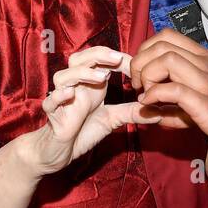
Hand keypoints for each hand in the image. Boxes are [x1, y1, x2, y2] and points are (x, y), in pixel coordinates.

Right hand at [27, 47, 159, 175]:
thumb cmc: (82, 130)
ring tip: (102, 77)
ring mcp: (62, 99)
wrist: (59, 151)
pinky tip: (70, 94)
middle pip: (79, 59)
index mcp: (89, 83)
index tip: (135, 64)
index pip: (100, 60)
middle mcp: (75, 86)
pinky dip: (58, 96)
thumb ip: (131, 112)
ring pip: (63, 76)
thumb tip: (158, 113)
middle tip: (117, 59)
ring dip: (82, 73)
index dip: (116, 59)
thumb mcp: (112, 119)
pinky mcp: (52, 115)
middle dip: (98, 55)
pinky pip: (50, 101)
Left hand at [131, 28, 207, 160]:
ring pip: (166, 59)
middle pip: (162, 44)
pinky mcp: (207, 104)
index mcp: (206, 60)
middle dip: (139, 62)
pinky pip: (174, 89)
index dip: (146, 49)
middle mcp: (206, 65)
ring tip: (145, 95)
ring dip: (146, 75)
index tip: (141, 73)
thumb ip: (177, 105)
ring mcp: (207, 82)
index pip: (168, 36)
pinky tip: (150, 106)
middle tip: (137, 85)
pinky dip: (154, 95)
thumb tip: (152, 113)